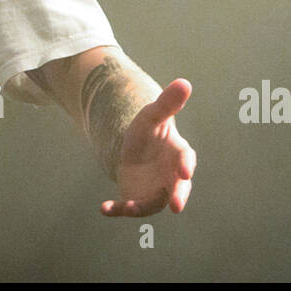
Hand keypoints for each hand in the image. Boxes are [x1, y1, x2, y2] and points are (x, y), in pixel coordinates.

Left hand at [102, 79, 195, 216]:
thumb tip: (184, 82)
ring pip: (153, 203)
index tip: (185, 172)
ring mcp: (156, 191)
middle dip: (178, 196)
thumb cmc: (150, 130)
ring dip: (141, 207)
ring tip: (127, 207)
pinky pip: (130, 207)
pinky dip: (118, 209)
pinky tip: (104, 208)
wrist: (135, 150)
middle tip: (176, 206)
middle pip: (178, 188)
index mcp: (178, 154)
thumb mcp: (153, 115)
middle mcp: (171, 177)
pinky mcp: (139, 200)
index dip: (186, 165)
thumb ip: (168, 103)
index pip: (186, 159)